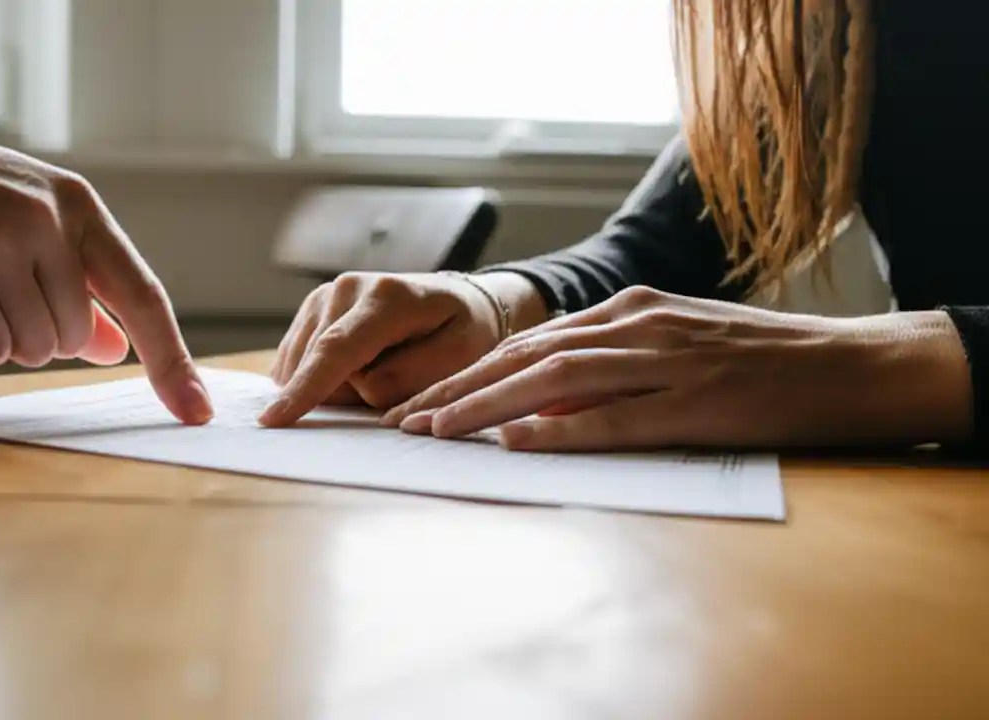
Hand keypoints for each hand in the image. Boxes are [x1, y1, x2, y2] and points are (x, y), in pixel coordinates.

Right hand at [259, 271, 546, 425]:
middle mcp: (347, 288)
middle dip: (347, 393)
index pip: (337, 349)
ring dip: (336, 385)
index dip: (306, 387)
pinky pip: (298, 361)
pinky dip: (320, 377)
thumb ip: (410, 377)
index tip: (274, 419)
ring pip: (304, 365)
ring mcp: (325, 296)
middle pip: (320, 365)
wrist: (461, 302)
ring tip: (379, 368)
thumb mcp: (459, 358)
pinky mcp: (313, 310)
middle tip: (395, 381)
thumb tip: (362, 387)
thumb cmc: (464, 333)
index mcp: (386, 297)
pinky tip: (351, 370)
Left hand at [383, 286, 972, 450]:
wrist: (847, 366)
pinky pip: (615, 416)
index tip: (419, 401)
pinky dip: (561, 428)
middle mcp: (636, 326)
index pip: (528, 342)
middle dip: (456, 388)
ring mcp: (664, 360)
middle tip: (401, 420)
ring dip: (487, 405)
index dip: (467, 372)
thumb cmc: (756, 364)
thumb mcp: (672, 350)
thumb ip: (606, 372)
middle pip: (525, 356)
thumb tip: (536, 409)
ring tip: (435, 429)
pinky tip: (517, 440)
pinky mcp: (695, 401)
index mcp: (628, 312)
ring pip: (554, 380)